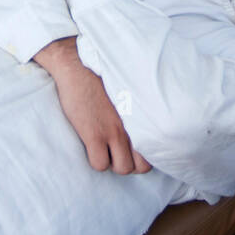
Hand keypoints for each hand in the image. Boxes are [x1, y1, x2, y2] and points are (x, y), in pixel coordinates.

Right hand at [33, 37, 150, 174]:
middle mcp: (132, 127)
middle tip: (118, 152)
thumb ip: (138, 109)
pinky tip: (91, 148)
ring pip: (123, 169)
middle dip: (131, 162)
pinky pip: (100, 164)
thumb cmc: (102, 76)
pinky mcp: (94, 135)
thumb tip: (145, 123)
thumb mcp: (129, 92)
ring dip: (113, 163)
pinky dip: (96, 161)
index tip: (134, 149)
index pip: (155, 150)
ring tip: (105, 150)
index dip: (144, 155)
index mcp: (142, 116)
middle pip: (142, 166)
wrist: (78, 66)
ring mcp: (114, 132)